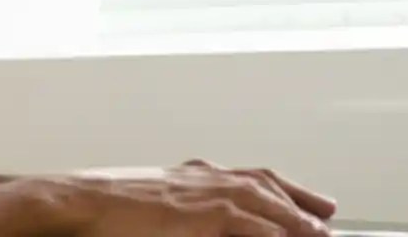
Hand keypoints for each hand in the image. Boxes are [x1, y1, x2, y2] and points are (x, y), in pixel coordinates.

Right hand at [59, 160, 336, 235]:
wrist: (79, 201)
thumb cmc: (103, 208)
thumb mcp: (151, 205)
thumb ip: (180, 214)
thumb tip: (189, 223)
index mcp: (193, 176)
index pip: (250, 177)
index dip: (283, 190)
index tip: (305, 202)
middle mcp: (205, 177)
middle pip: (267, 185)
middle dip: (301, 201)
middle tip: (328, 216)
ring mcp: (205, 192)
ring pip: (266, 202)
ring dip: (296, 219)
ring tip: (320, 234)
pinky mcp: (204, 212)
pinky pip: (251, 223)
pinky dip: (274, 230)